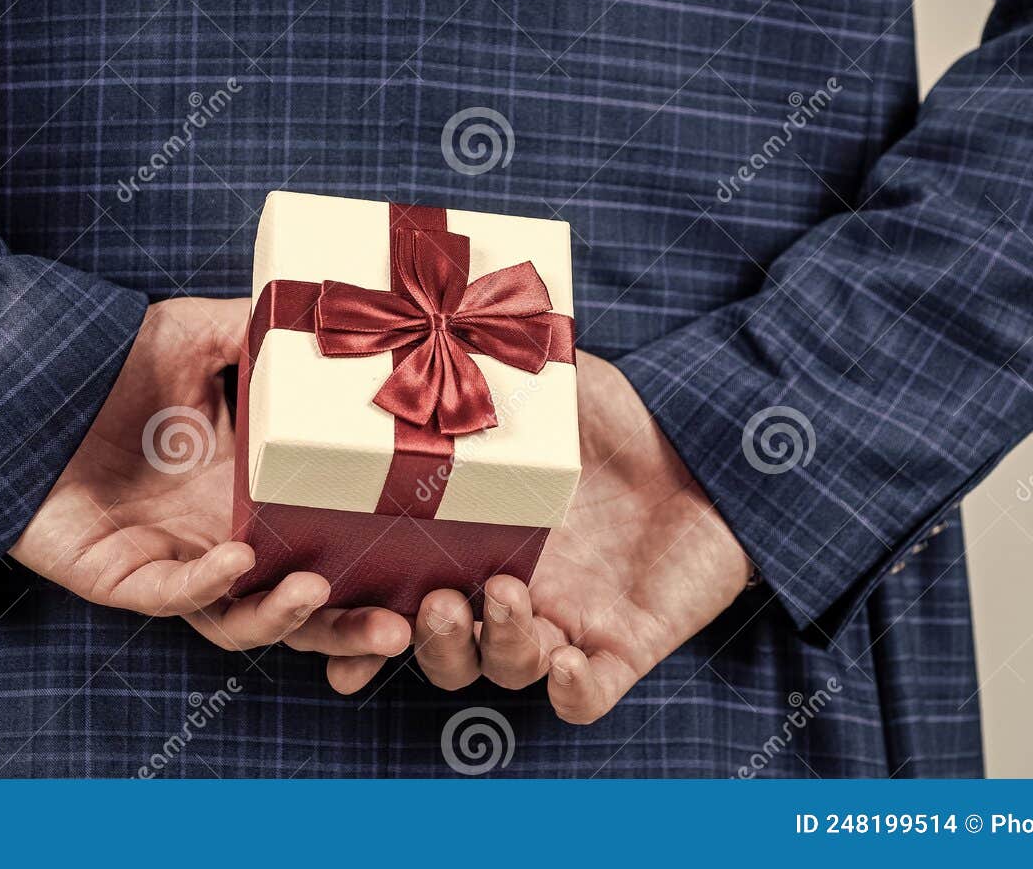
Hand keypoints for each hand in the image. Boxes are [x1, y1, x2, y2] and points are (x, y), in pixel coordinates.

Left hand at [10, 297, 409, 660]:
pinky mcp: (121, 576)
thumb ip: (262, 331)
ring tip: (318, 591)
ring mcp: (173, 562)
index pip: (324, 543)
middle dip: (350, 628)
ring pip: (241, 620)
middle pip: (298, 606)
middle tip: (398, 631)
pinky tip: (236, 560)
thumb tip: (335, 313)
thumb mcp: (200, 333)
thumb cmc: (111, 358)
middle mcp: (222, 536)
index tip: (429, 565)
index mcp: (251, 491)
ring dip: (286, 619)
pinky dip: (209, 586)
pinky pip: (174, 598)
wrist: (24, 375)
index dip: (372, 566)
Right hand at [357, 351, 752, 719]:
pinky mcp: (626, 644)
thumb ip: (486, 376)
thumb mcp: (546, 386)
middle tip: (433, 600)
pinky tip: (566, 659)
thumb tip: (427, 335)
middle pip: (445, 647)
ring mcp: (566, 620)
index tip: (318, 608)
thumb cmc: (621, 416)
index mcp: (478, 534)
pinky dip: (571, 691)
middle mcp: (512, 585)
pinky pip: (588, 698)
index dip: (357, 611)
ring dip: (493, 647)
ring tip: (507, 594)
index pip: (401, 586)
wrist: (714, 443)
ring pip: (506, 670)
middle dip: (430, 637)